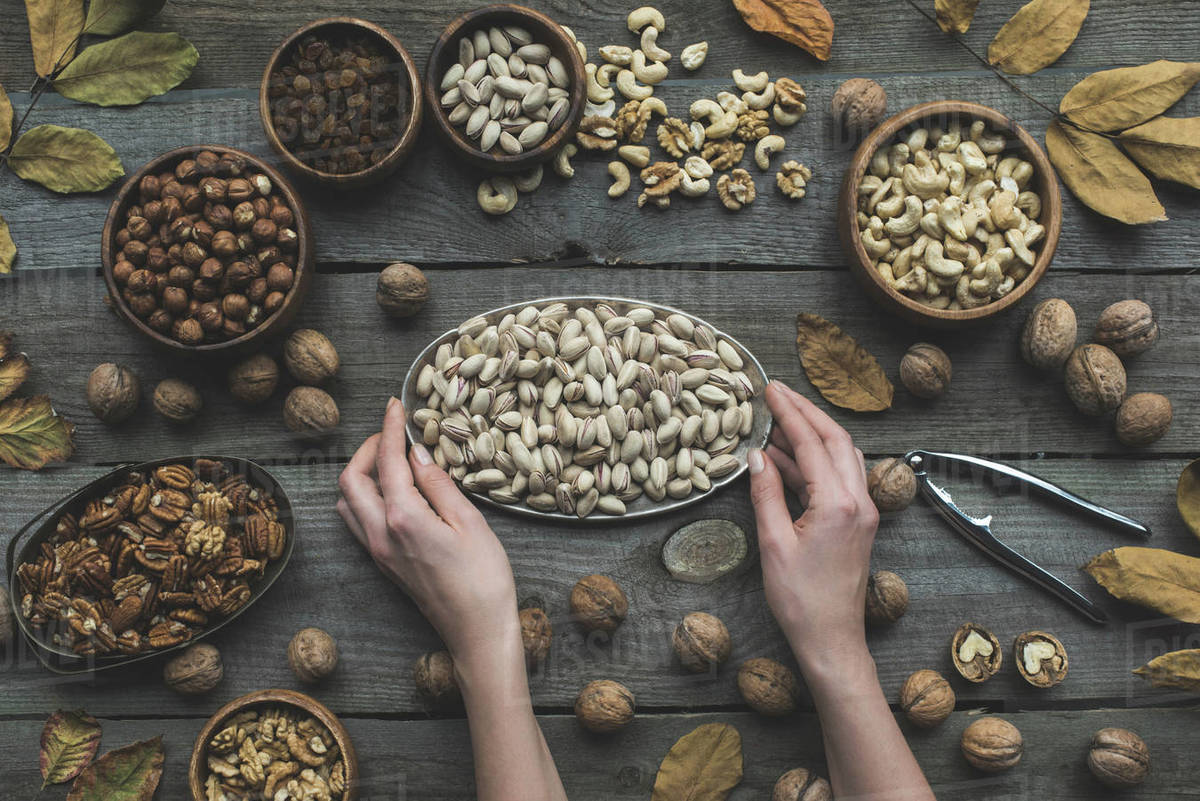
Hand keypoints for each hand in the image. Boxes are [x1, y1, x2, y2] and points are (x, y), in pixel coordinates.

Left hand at [337, 398, 521, 670]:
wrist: (476, 632)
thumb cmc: (484, 580)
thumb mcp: (470, 523)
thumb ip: (439, 484)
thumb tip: (419, 453)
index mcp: (403, 518)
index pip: (386, 461)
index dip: (389, 428)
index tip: (396, 405)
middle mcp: (380, 534)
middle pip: (351, 479)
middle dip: (367, 448)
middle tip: (393, 432)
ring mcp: (378, 552)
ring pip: (348, 502)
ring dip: (362, 473)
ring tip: (392, 459)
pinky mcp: (384, 564)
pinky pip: (358, 522)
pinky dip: (365, 496)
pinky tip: (393, 491)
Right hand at [747, 381, 878, 680]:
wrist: (831, 639)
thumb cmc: (801, 600)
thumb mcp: (774, 544)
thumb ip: (766, 494)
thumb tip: (756, 456)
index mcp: (838, 504)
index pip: (812, 443)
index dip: (789, 413)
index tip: (770, 389)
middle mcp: (859, 502)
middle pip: (836, 439)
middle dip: (806, 412)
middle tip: (779, 393)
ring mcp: (863, 512)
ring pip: (842, 456)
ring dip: (814, 434)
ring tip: (779, 421)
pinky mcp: (859, 523)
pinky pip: (840, 478)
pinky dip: (816, 461)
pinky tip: (788, 460)